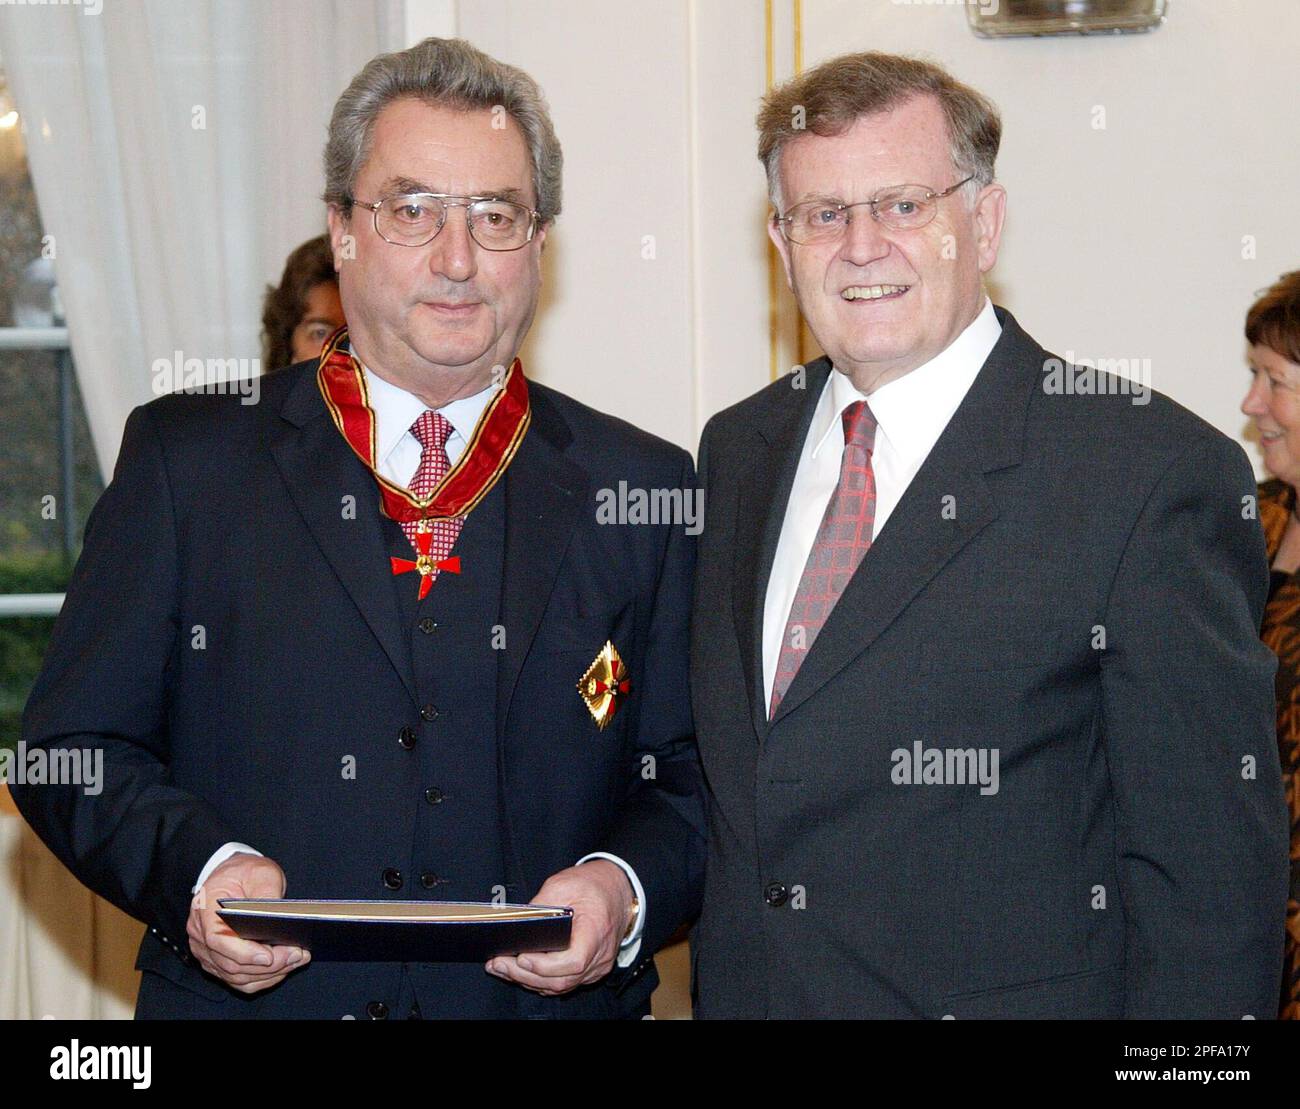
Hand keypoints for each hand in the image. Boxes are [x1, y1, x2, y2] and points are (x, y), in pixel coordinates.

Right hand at [187, 852, 310, 993]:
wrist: (232, 875)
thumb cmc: (244, 872)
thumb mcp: (260, 872)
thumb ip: (266, 893)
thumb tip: (279, 918)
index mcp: (204, 909)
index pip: (218, 940)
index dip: (244, 953)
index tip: (270, 956)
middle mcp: (200, 934)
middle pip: (230, 964)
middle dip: (267, 966)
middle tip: (298, 955)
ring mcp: (206, 951)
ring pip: (236, 976)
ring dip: (269, 975)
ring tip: (297, 960)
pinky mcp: (217, 961)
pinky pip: (238, 979)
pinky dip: (262, 978)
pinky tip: (284, 967)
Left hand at [485, 861, 634, 995]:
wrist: (619, 889)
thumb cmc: (593, 885)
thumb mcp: (564, 884)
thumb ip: (540, 906)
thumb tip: (516, 926)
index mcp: (596, 932)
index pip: (573, 961)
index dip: (545, 965)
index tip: (521, 957)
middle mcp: (600, 956)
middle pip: (562, 980)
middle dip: (525, 975)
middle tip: (498, 964)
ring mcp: (596, 967)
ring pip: (560, 986)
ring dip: (528, 980)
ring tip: (500, 968)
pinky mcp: (589, 970)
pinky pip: (563, 982)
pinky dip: (540, 980)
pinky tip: (519, 971)